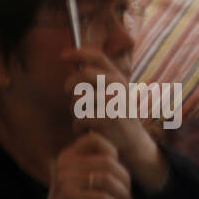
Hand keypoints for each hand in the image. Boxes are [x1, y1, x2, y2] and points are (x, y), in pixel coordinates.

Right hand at [42, 133, 131, 198]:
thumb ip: (96, 164)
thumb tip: (124, 157)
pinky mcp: (70, 197)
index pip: (95, 139)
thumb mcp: (83, 177)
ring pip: (107, 180)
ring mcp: (65, 179)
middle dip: (124, 179)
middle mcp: (65, 163)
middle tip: (128, 194)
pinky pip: (102, 198)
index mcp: (68, 155)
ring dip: (123, 195)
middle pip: (107, 162)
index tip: (118, 172)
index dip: (113, 152)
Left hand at [63, 48, 170, 193]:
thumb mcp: (112, 93)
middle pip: (81, 75)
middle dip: (69, 85)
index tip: (62, 56)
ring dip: (74, 111)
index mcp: (117, 77)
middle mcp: (117, 86)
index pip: (97, 56)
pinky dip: (78, 127)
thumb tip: (72, 60)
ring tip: (83, 119)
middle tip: (68, 94)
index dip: (78, 53)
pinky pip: (80, 119)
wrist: (136, 145)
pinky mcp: (108, 120)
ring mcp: (114, 102)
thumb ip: (97, 79)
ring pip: (77, 99)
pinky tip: (85, 131)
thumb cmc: (116, 117)